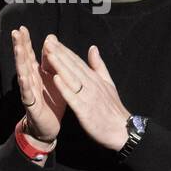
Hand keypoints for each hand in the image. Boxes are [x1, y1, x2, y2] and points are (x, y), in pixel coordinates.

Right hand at [11, 26, 65, 144]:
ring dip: (20, 61)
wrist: (48, 126)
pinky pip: (28, 94)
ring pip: (23, 74)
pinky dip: (25, 85)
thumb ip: (51, 59)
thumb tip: (50, 38)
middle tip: (15, 33)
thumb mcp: (54, 76)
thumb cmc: (51, 100)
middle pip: (23, 60)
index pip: (29, 54)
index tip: (21, 28)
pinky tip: (23, 77)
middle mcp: (29, 80)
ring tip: (19, 49)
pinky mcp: (31, 104)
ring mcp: (28, 91)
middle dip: (19, 46)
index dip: (25, 41)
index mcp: (36, 73)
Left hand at [40, 35, 130, 149]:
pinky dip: (65, 87)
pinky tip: (55, 78)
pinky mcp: (85, 110)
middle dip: (60, 54)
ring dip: (60, 66)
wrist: (123, 130)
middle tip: (47, 41)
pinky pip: (73, 97)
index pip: (77, 62)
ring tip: (49, 54)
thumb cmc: (112, 109)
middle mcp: (91, 85)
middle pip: (73, 67)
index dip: (64, 50)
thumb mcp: (108, 83)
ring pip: (72, 78)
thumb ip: (98, 66)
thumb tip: (92, 48)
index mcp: (95, 79)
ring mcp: (88, 97)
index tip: (52, 40)